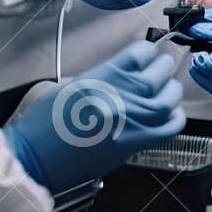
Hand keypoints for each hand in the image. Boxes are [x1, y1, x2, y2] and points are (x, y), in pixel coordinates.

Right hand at [2, 42, 185, 189]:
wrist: (36, 159)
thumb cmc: (43, 125)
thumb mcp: (67, 85)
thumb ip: (101, 77)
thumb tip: (124, 74)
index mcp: (100, 78)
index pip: (140, 54)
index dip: (148, 51)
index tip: (149, 54)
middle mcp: (119, 97)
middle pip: (159, 73)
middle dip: (164, 66)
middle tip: (163, 66)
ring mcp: (129, 122)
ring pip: (169, 98)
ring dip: (172, 90)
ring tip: (167, 88)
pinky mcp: (134, 145)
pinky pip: (169, 128)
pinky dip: (175, 118)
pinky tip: (170, 114)